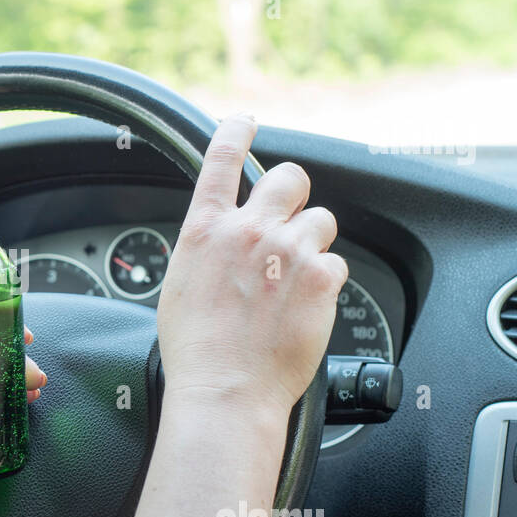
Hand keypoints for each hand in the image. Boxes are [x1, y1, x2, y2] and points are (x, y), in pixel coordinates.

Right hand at [157, 114, 345, 418]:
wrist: (226, 393)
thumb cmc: (197, 352)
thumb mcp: (180, 285)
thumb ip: (206, 249)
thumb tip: (222, 241)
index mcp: (205, 230)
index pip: (221, 158)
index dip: (236, 131)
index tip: (245, 123)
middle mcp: (249, 231)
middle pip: (289, 176)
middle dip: (293, 193)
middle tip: (288, 219)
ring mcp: (288, 252)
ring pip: (321, 220)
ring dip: (313, 243)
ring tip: (294, 280)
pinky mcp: (322, 280)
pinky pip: (337, 264)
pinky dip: (325, 283)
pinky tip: (304, 308)